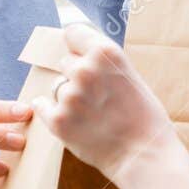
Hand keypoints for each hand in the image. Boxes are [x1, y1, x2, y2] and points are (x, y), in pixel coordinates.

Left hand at [30, 23, 177, 182]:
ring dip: (68, 97)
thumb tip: (80, 52)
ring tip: (91, 114)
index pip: (73, 32)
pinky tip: (71, 120)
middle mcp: (85, 70)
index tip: (79, 54)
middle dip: (76, 75)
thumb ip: (104, 62)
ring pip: (57, 86)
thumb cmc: (144, 117)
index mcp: (105, 53)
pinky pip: (42, 105)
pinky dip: (52, 112)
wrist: (145, 155)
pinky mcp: (57, 120)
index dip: (77, 45)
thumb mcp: (129, 75)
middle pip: (65, 61)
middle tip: (95, 95)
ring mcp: (69, 96)